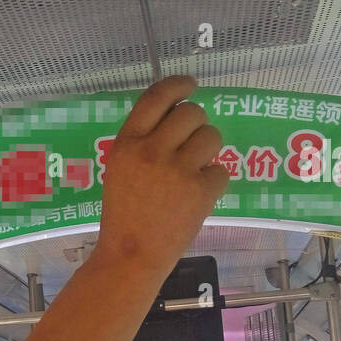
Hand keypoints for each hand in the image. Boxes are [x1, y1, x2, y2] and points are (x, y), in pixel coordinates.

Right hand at [94, 75, 228, 274]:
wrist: (131, 255)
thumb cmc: (124, 213)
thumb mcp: (120, 169)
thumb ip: (142, 141)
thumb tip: (175, 116)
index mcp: (127, 143)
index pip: (156, 97)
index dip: (178, 85)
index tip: (191, 84)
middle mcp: (152, 150)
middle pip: (191, 112)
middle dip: (197, 124)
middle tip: (191, 142)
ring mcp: (178, 170)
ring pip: (211, 136)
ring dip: (208, 150)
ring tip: (194, 170)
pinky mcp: (200, 190)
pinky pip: (221, 170)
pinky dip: (213, 182)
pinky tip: (197, 196)